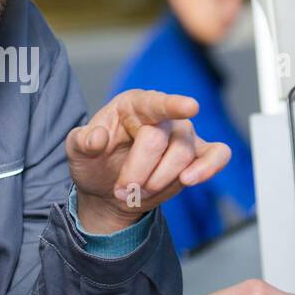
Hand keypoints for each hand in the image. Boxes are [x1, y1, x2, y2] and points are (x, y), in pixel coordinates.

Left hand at [66, 89, 230, 232]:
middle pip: (162, 140)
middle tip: (121, 189)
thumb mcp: (77, 151)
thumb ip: (82, 141)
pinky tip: (190, 179)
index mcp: (133, 105)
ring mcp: (184, 135)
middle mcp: (163, 116)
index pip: (154, 103)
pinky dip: (208, 168)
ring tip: (137, 191)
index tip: (191, 107)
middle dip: (139, 172)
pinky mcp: (198, 155)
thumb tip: (96, 137)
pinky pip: (217, 155)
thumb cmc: (96, 162)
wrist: (109, 191)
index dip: (173, 105)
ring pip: (184, 156)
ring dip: (158, 181)